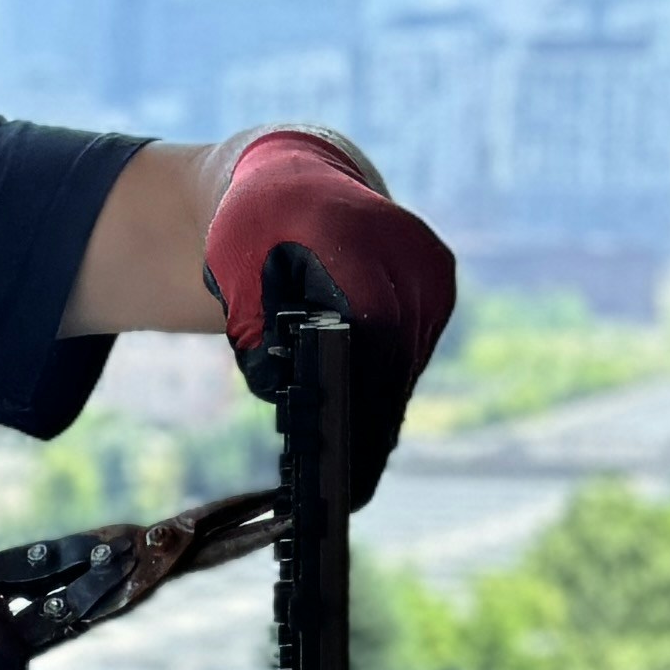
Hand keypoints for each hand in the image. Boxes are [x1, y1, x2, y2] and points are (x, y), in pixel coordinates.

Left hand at [205, 130, 458, 495]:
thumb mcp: (232, 277)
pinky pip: (413, 343)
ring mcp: (431, 269)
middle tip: (353, 491)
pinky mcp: (437, 280)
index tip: (347, 465)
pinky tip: (370, 424)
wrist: (290, 178)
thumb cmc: (251, 228)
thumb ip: (252, 328)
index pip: (371, 343)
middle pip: (397, 360)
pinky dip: (389, 379)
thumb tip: (278, 386)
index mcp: (359, 246)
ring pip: (408, 358)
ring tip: (358, 473)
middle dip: (372, 426)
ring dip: (382, 407)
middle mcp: (410, 257)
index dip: (360, 409)